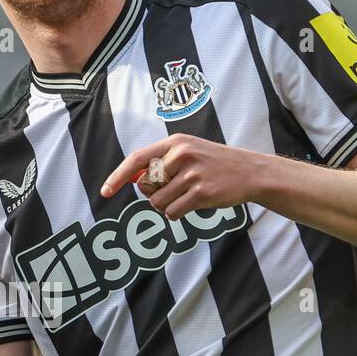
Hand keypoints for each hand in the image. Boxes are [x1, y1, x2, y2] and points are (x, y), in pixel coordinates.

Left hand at [100, 134, 263, 219]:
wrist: (251, 172)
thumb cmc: (215, 164)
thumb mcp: (189, 152)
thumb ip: (161, 162)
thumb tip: (132, 179)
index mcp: (175, 142)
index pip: (136, 159)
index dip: (117, 176)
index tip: (105, 191)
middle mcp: (181, 154)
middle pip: (145, 186)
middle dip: (154, 194)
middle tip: (174, 190)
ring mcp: (192, 173)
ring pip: (158, 202)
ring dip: (167, 206)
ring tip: (187, 196)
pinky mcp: (201, 192)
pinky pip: (172, 212)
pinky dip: (177, 213)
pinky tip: (194, 204)